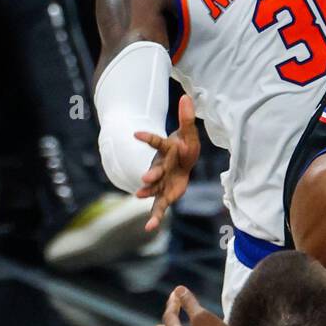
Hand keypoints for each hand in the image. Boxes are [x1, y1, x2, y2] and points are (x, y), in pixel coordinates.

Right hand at [135, 93, 200, 231]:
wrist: (182, 162)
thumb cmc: (185, 148)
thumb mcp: (189, 134)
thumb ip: (187, 119)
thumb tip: (186, 97)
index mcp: (166, 151)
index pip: (157, 142)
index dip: (148, 137)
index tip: (136, 133)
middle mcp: (160, 167)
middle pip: (155, 170)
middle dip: (151, 174)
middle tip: (146, 178)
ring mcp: (161, 182)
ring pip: (153, 189)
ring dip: (148, 192)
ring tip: (140, 196)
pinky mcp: (165, 195)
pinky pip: (160, 207)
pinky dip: (155, 217)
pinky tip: (149, 228)